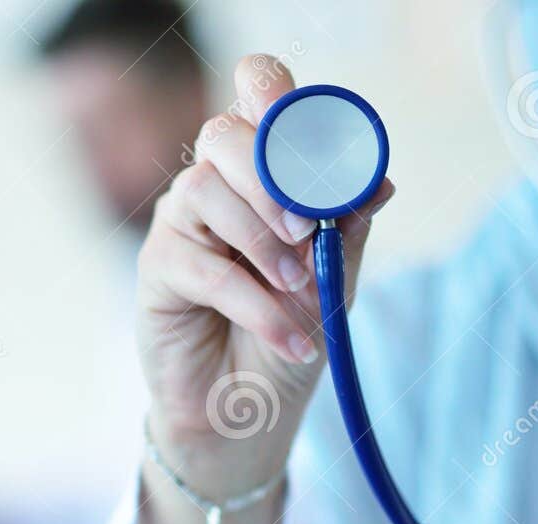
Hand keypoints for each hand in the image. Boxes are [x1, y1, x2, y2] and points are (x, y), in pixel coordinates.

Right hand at [137, 53, 393, 498]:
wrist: (247, 416)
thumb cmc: (287, 339)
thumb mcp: (334, 282)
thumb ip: (348, 229)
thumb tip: (379, 182)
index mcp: (260, 171)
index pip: (255, 96)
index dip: (273, 94)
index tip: (309, 134)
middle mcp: (215, 186)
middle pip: (224, 134)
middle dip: (271, 175)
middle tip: (307, 230)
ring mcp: (180, 225)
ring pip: (205, 190)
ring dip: (262, 240)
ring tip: (299, 289)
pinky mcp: (157, 271)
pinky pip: (204, 267)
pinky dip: (256, 304)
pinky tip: (291, 338)